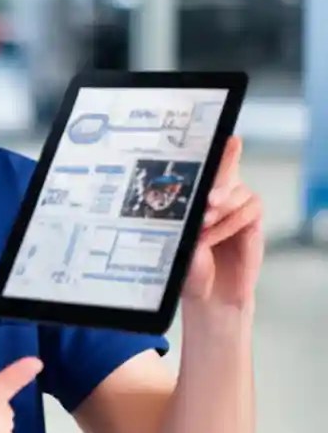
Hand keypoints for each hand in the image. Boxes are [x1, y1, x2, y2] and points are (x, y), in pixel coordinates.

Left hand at [183, 136, 263, 310]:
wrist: (208, 294)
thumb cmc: (188, 264)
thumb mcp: (179, 240)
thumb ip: (187, 219)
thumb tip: (194, 204)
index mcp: (196, 194)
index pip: (208, 165)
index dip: (219, 150)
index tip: (227, 138)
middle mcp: (218, 195)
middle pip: (226, 171)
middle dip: (220, 177)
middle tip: (207, 198)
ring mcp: (236, 207)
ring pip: (237, 192)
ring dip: (221, 209)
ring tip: (203, 227)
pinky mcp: (252, 221)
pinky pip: (249, 211)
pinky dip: (231, 222)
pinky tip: (216, 235)